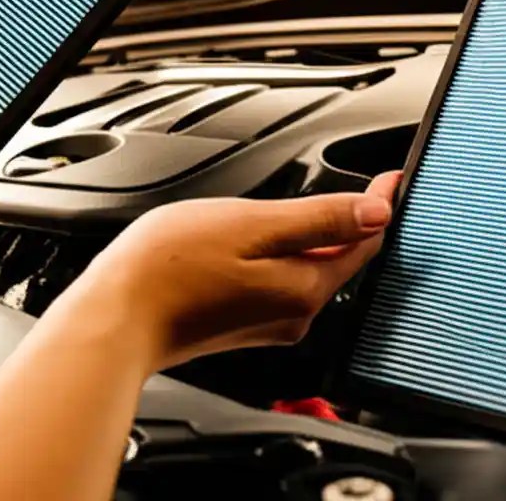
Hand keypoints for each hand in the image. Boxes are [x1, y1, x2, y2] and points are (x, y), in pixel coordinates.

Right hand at [51, 171, 402, 371]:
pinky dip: (280, 258)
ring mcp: (267, 324)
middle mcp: (294, 315)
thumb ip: (318, 218)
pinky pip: (278, 284)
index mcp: (305, 288)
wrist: (114, 320)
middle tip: (358, 185)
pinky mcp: (241, 327)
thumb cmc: (169, 270)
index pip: (366, 242)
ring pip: (306, 271)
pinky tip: (254, 242)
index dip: (379, 203)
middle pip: (339, 259)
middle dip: (347, 221)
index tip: (391, 178)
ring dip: (309, 239)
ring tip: (297, 209)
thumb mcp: (251, 224)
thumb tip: (376, 212)